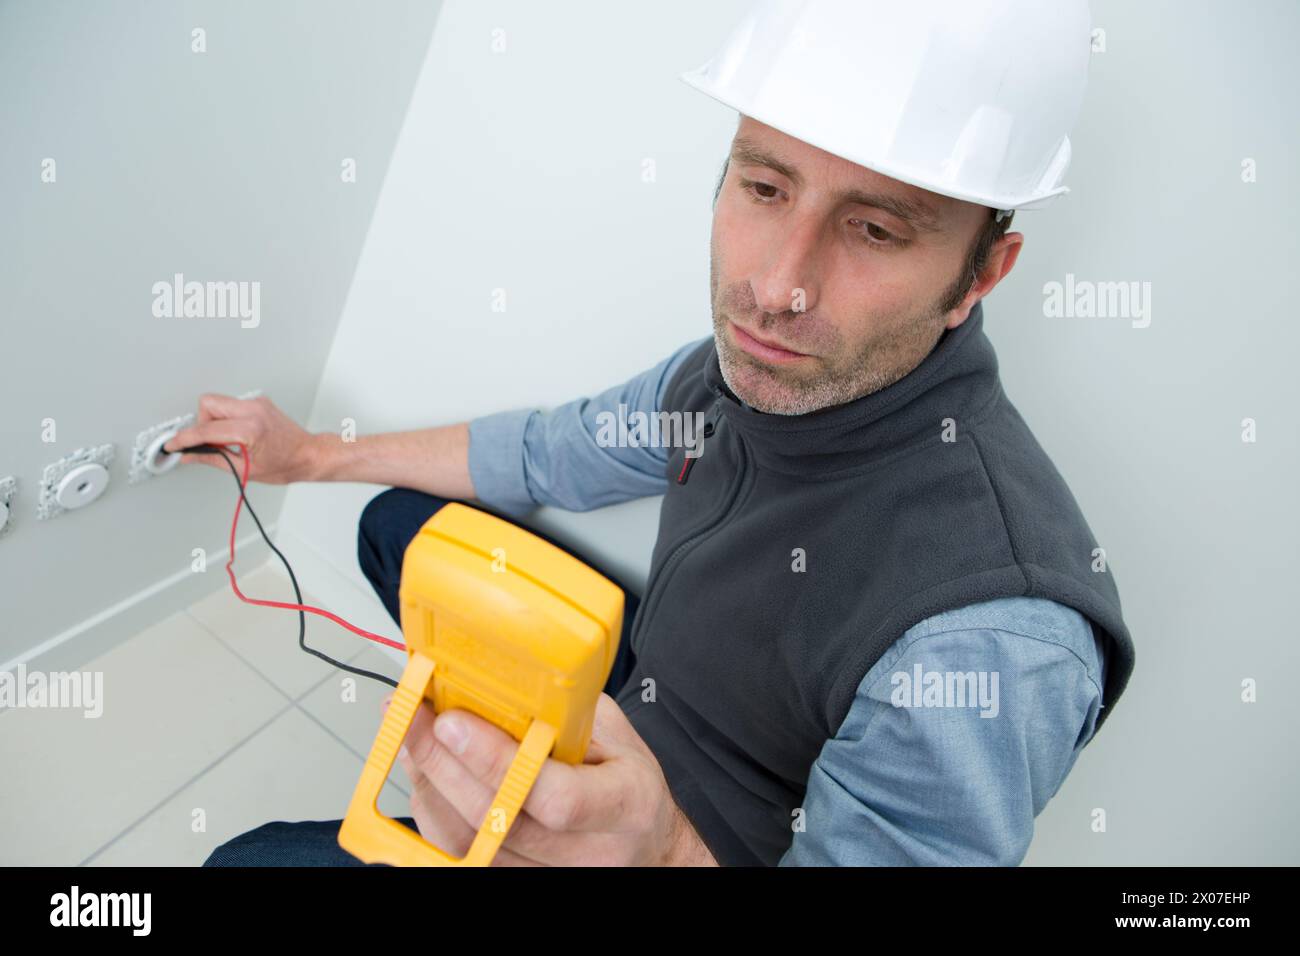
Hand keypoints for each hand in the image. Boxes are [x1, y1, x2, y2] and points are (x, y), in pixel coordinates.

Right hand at [164, 393, 319, 483]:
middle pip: (208, 403)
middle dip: (202, 423)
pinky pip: (232, 405)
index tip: (174, 444)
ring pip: (219, 403)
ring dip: (216, 421)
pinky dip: (228, 419)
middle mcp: (254, 410)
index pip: (206, 429)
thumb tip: (190, 456)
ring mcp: (257, 403)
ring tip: (229, 441)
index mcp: (251, 429)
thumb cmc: (286, 464)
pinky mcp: (259, 402)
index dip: (185, 438)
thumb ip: (213, 459)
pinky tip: (238, 435)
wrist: (308, 455)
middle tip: (211, 443)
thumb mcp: (245, 470)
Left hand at [387, 693, 717, 865]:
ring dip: (431, 787)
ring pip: (473, 845)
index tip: (454, 721)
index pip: (557, 797)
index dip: (497, 761)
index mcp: (626, 803)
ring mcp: (553, 875)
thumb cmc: (628, 783)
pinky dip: (436, 812)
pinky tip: (427, 776)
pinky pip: (464, 857)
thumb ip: (563, 717)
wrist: (647, 845)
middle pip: (501, 821)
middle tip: (416, 718)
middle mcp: (590, 851)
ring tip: (414, 739)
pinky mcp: (522, 880)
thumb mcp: (616, 735)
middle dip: (446, 765)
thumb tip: (496, 684)